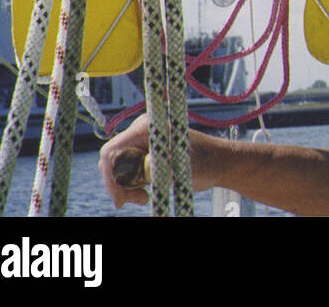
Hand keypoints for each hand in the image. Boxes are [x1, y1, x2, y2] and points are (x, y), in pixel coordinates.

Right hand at [99, 113, 227, 207]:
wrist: (217, 163)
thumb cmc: (204, 162)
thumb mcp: (178, 166)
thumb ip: (152, 169)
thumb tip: (133, 176)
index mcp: (145, 127)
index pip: (111, 152)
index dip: (110, 177)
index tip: (120, 200)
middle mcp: (140, 131)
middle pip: (112, 162)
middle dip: (119, 185)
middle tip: (140, 200)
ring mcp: (141, 142)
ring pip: (117, 169)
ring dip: (126, 187)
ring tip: (145, 198)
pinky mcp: (144, 154)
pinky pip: (126, 173)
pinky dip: (131, 186)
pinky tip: (146, 194)